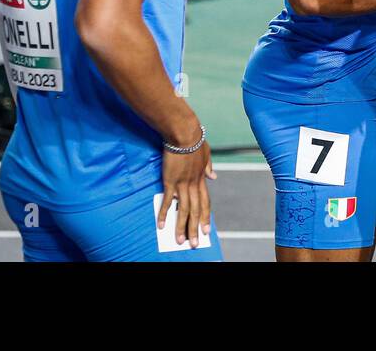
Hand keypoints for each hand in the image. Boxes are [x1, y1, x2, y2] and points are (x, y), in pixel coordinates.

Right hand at [158, 125, 214, 246]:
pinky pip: (167, 201)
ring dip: (181, 226)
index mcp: (201, 179)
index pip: (205, 202)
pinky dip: (164, 214)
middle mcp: (193, 184)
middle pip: (195, 210)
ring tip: (180, 240)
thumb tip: (214, 177)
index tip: (206, 229)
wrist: (184, 134)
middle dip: (195, 228)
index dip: (206, 216)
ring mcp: (182, 184)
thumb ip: (209, 168)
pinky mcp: (170, 181)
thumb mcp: (207, 155)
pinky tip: (161, 225)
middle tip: (194, 243)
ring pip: (183, 210)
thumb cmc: (195, 141)